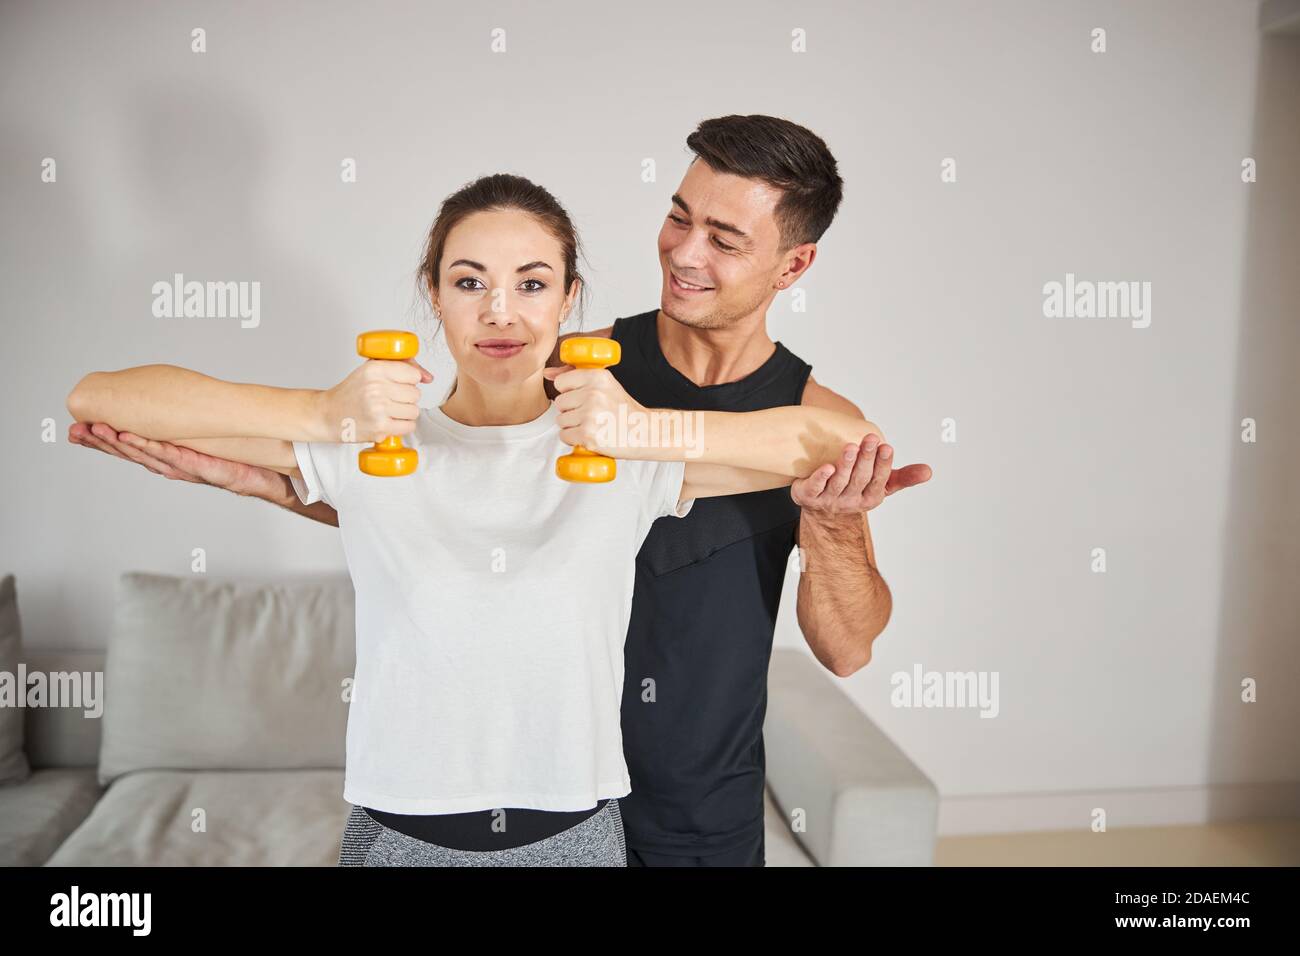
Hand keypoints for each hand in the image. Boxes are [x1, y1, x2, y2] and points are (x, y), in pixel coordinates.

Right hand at [68, 422, 291, 500]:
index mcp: (173, 458)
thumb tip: (172, 404)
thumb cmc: (242, 461)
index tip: (77, 430)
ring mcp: (191, 469)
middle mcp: (177, 465)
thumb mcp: (210, 442)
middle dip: (103, 443)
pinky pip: (179, 458)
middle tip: (76, 431)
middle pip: (133, 454)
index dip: (104, 442)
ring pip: (150, 457)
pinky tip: (137, 440)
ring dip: (123, 445)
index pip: (131, 448)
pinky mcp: (209, 470)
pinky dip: (157, 449)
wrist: (274, 479)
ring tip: (100, 431)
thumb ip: (189, 429)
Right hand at [317, 358, 431, 442]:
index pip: (413, 374)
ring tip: (388, 411)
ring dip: (405, 414)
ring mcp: (378, 408)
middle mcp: (376, 387)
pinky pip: (409, 426)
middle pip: (415, 394)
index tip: (398, 384)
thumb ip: (402, 366)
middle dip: (406, 399)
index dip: (408, 381)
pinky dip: (402, 426)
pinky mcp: (380, 427)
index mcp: (374, 369)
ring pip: (414, 411)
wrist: (327, 414)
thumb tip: (429, 377)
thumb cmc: (351, 392)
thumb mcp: (371, 370)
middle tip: (390, 400)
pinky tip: (389, 422)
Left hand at [543, 364, 647, 456]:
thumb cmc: (623, 410)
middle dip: (572, 411)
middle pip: (560, 403)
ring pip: (561, 420)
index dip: (570, 393)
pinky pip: (564, 436)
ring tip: (593, 425)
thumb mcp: (605, 385)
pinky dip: (574, 439)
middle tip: (592, 415)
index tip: (584, 398)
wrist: (645, 432)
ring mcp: (590, 415)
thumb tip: (547, 373)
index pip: (561, 382)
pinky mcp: (588, 435)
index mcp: (598, 377)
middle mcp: (594, 393)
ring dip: (573, 426)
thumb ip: (576, 376)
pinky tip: (591, 436)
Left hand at [792, 435, 931, 513]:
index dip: (883, 465)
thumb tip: (929, 471)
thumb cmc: (855, 489)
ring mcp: (829, 500)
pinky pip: (815, 487)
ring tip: (852, 446)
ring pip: (839, 482)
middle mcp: (850, 502)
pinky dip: (821, 477)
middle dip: (867, 458)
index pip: (878, 481)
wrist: (820, 506)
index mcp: (870, 499)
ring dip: (847, 464)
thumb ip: (903, 477)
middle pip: (860, 479)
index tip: (887, 447)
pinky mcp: (808, 496)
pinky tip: (828, 466)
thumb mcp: (880, 485)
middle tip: (871, 438)